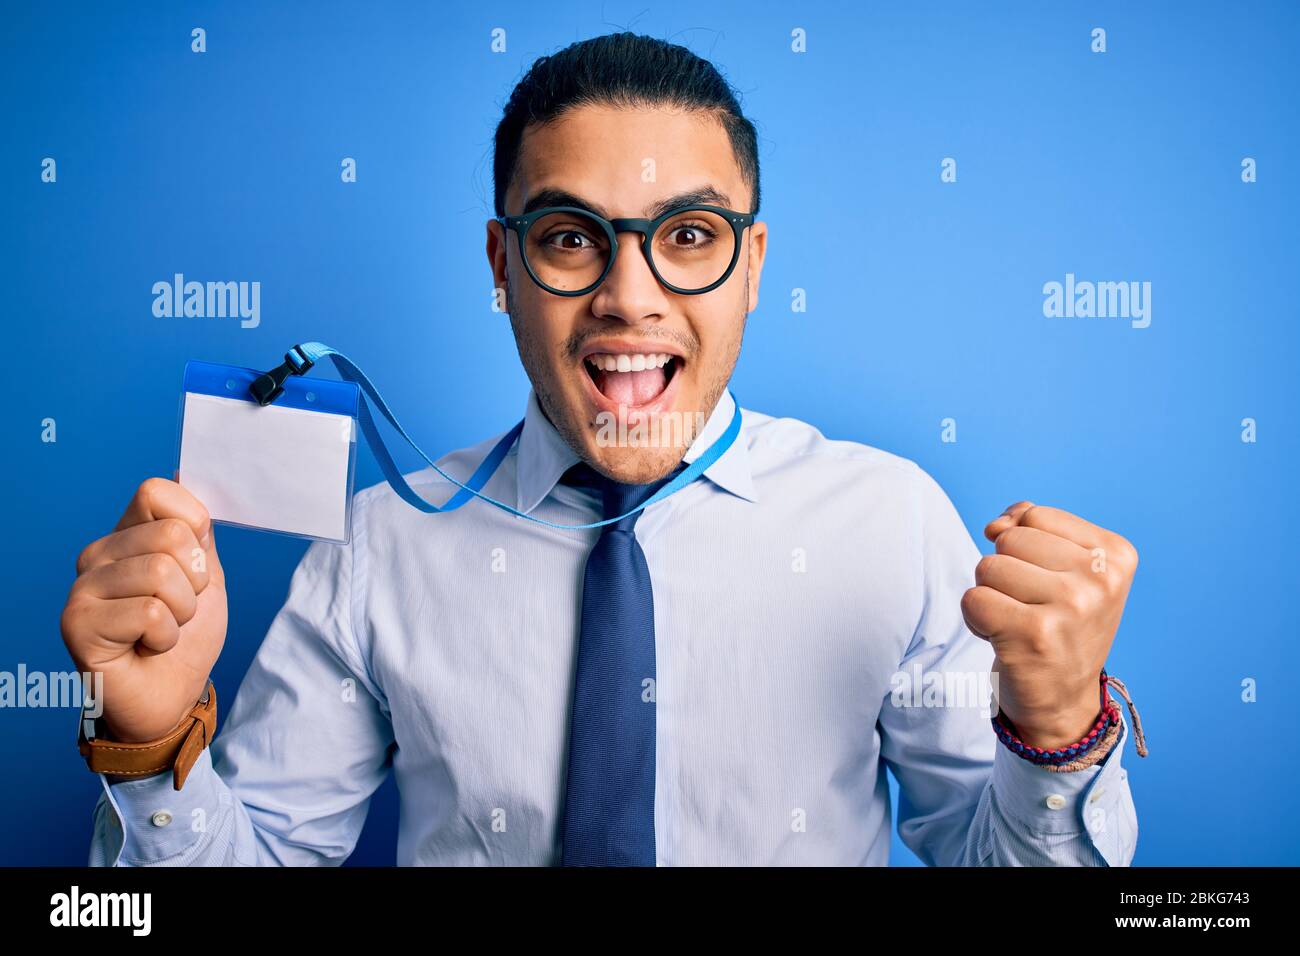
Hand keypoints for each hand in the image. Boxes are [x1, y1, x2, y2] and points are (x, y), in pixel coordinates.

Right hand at [60, 477, 227, 742]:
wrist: (171, 696)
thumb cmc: (187, 637)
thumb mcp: (206, 576)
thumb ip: (197, 532)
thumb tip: (183, 475)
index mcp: (128, 535)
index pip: (157, 491)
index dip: (194, 525)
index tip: (196, 564)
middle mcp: (99, 554)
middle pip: (170, 535)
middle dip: (195, 581)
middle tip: (179, 609)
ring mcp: (83, 587)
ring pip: (161, 573)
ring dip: (182, 611)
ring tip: (164, 629)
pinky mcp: (77, 622)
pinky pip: (149, 612)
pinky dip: (165, 635)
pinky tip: (147, 647)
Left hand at [960, 501, 1137, 749]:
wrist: (1064, 701)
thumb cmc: (1057, 625)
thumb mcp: (1063, 567)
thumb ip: (1030, 526)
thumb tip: (997, 524)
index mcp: (1116, 554)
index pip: (1034, 516)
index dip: (1024, 548)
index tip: (1048, 584)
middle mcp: (1101, 579)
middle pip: (1009, 540)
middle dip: (1006, 573)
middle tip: (1032, 609)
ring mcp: (1072, 607)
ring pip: (988, 567)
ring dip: (991, 596)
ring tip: (1019, 624)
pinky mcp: (1036, 635)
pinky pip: (974, 599)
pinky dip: (976, 620)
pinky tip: (1004, 639)